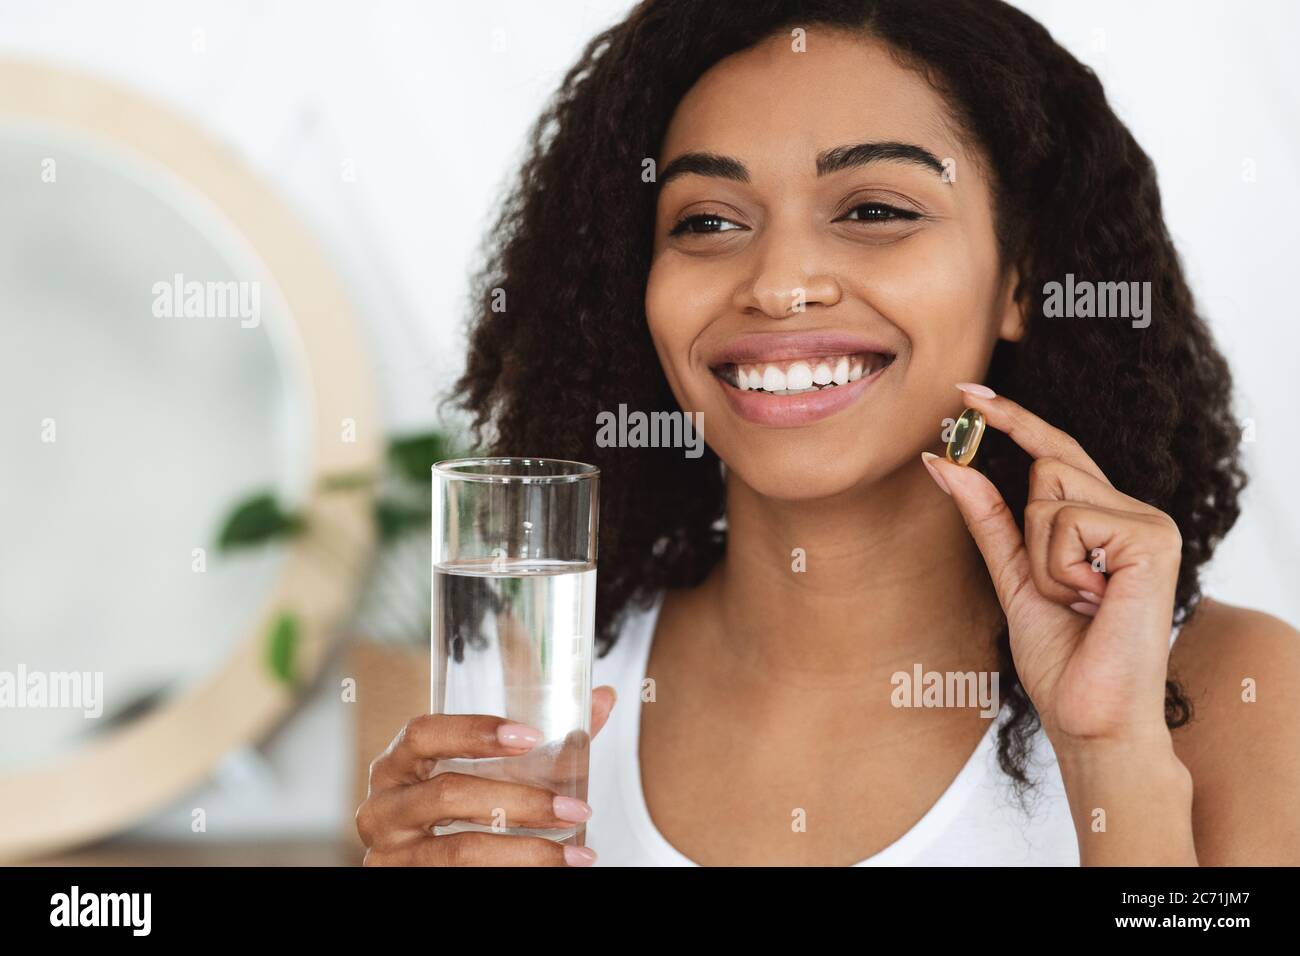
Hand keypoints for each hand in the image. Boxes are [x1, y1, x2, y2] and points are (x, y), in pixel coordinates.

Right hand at [355, 685, 616, 865]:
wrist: (432, 870)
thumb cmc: (467, 808)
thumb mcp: (495, 773)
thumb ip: (546, 742)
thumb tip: (605, 696)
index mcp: (398, 763)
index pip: (423, 733)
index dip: (473, 730)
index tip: (531, 736)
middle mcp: (383, 806)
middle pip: (448, 795)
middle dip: (522, 802)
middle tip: (577, 808)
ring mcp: (389, 853)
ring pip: (459, 851)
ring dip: (526, 851)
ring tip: (577, 852)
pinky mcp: (404, 884)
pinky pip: (461, 879)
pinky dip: (513, 874)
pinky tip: (553, 870)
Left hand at [922, 386, 1182, 747]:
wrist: (1091, 716)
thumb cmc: (1061, 656)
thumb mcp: (1013, 575)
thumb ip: (986, 517)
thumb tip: (943, 460)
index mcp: (1109, 518)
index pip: (1054, 454)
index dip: (1012, 420)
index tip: (965, 393)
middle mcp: (1136, 511)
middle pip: (1046, 468)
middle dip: (1029, 531)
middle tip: (1062, 592)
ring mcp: (1150, 522)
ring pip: (1048, 493)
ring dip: (1041, 557)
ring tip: (1078, 602)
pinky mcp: (1152, 538)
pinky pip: (1067, 522)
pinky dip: (1058, 568)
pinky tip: (1091, 602)